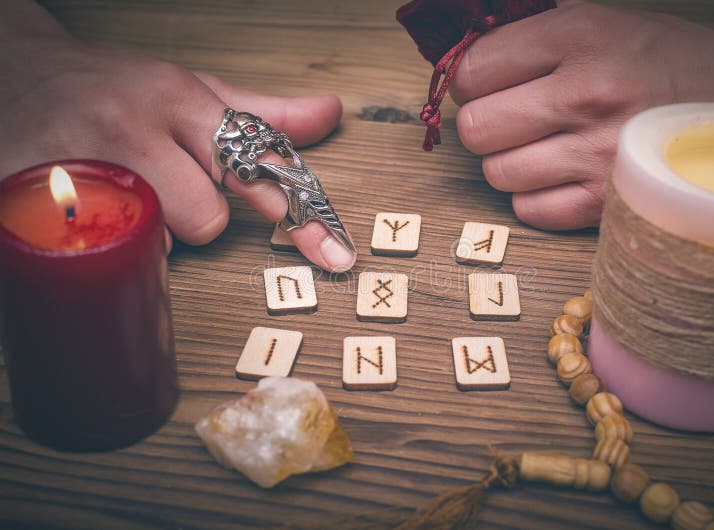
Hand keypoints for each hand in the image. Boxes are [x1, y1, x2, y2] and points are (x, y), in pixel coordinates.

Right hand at [0, 2, 354, 271]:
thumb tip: (330, 114)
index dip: (296, 213)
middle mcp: (131, 127)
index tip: (332, 252)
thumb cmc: (114, 88)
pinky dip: (110, 241)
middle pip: (206, 220)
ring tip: (124, 192)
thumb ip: (260, 112)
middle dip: (193, 214)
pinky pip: (107, 251)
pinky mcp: (34, 199)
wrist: (15, 71)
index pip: (250, 164)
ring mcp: (81, 163)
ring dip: (151, 229)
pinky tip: (93, 211)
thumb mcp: (188, 89)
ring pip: (158, 241)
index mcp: (176, 99)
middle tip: (163, 186)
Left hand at [449, 0, 713, 229]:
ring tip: (541, 148)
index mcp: (581, 38)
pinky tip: (558, 178)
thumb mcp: (602, 22)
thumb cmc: (663, 62)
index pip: (473, 71)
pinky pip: (530, 211)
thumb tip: (466, 59)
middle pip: (476, 128)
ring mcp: (598, 154)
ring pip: (498, 173)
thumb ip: (532, 37)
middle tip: (509, 120)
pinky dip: (534, 198)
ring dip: (510, 163)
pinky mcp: (608, 203)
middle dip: (485, 125)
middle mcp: (587, 95)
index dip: (472, 81)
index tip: (487, 85)